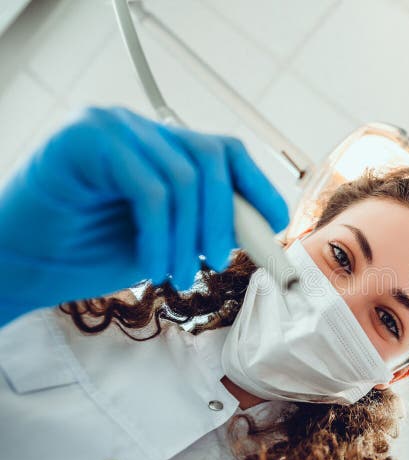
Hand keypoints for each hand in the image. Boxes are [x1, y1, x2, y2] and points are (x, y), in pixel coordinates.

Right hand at [0, 106, 287, 325]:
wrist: (19, 266)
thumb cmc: (88, 254)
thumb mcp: (167, 239)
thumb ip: (207, 223)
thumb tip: (261, 226)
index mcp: (159, 146)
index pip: (224, 152)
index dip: (257, 188)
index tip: (276, 226)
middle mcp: (138, 128)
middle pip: (213, 158)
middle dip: (228, 217)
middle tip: (219, 262)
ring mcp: (110, 127)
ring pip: (184, 176)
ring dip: (191, 237)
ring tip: (181, 275)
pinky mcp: (84, 140)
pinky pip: (150, 188)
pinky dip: (162, 234)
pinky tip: (155, 264)